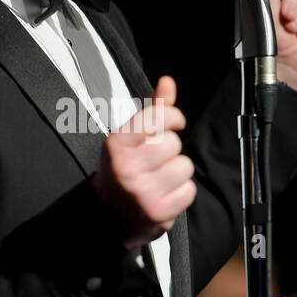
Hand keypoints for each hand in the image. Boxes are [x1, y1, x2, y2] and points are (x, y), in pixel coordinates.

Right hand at [90, 75, 195, 251]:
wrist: (107, 214)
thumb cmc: (122, 169)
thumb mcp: (129, 137)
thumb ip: (152, 110)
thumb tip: (167, 82)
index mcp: (117, 144)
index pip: (159, 116)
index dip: (173, 117)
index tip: (174, 123)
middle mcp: (127, 167)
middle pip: (174, 143)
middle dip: (170, 150)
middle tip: (155, 160)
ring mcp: (143, 191)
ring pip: (184, 166)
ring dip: (177, 172)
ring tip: (159, 178)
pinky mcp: (158, 212)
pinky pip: (189, 190)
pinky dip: (181, 192)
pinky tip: (164, 194)